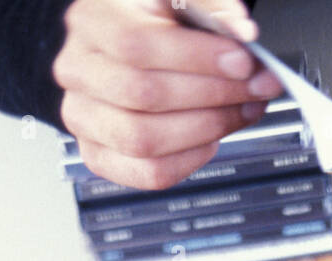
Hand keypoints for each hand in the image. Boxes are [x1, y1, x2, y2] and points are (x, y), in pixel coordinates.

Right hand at [53, 0, 282, 190]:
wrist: (127, 46)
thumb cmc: (155, 22)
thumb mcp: (179, 0)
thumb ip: (210, 8)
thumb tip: (241, 33)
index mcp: (91, 21)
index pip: (135, 44)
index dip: (195, 58)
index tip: (241, 62)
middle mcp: (78, 69)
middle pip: (142, 94)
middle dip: (211, 95)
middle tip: (253, 89)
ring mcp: (83, 117)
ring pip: (143, 139)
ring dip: (205, 129)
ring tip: (239, 111)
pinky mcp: (99, 155)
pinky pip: (148, 173)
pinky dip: (189, 160)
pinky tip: (210, 139)